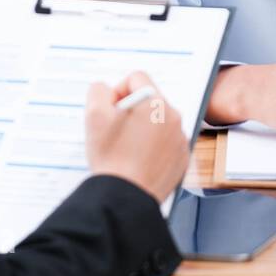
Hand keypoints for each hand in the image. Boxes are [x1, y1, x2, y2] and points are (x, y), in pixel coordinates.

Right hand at [84, 71, 188, 202]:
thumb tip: (107, 91)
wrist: (125, 197)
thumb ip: (99, 90)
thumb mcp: (94, 115)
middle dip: (131, 110)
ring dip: (142, 128)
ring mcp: (180, 138)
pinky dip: (153, 147)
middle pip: (149, 100)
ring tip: (126, 148)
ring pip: (158, 122)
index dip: (118, 91)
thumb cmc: (111, 157)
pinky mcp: (182, 158)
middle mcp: (173, 117)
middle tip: (116, 131)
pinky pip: (166, 142)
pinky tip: (137, 160)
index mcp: (154, 102)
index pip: (136, 79)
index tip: (111, 111)